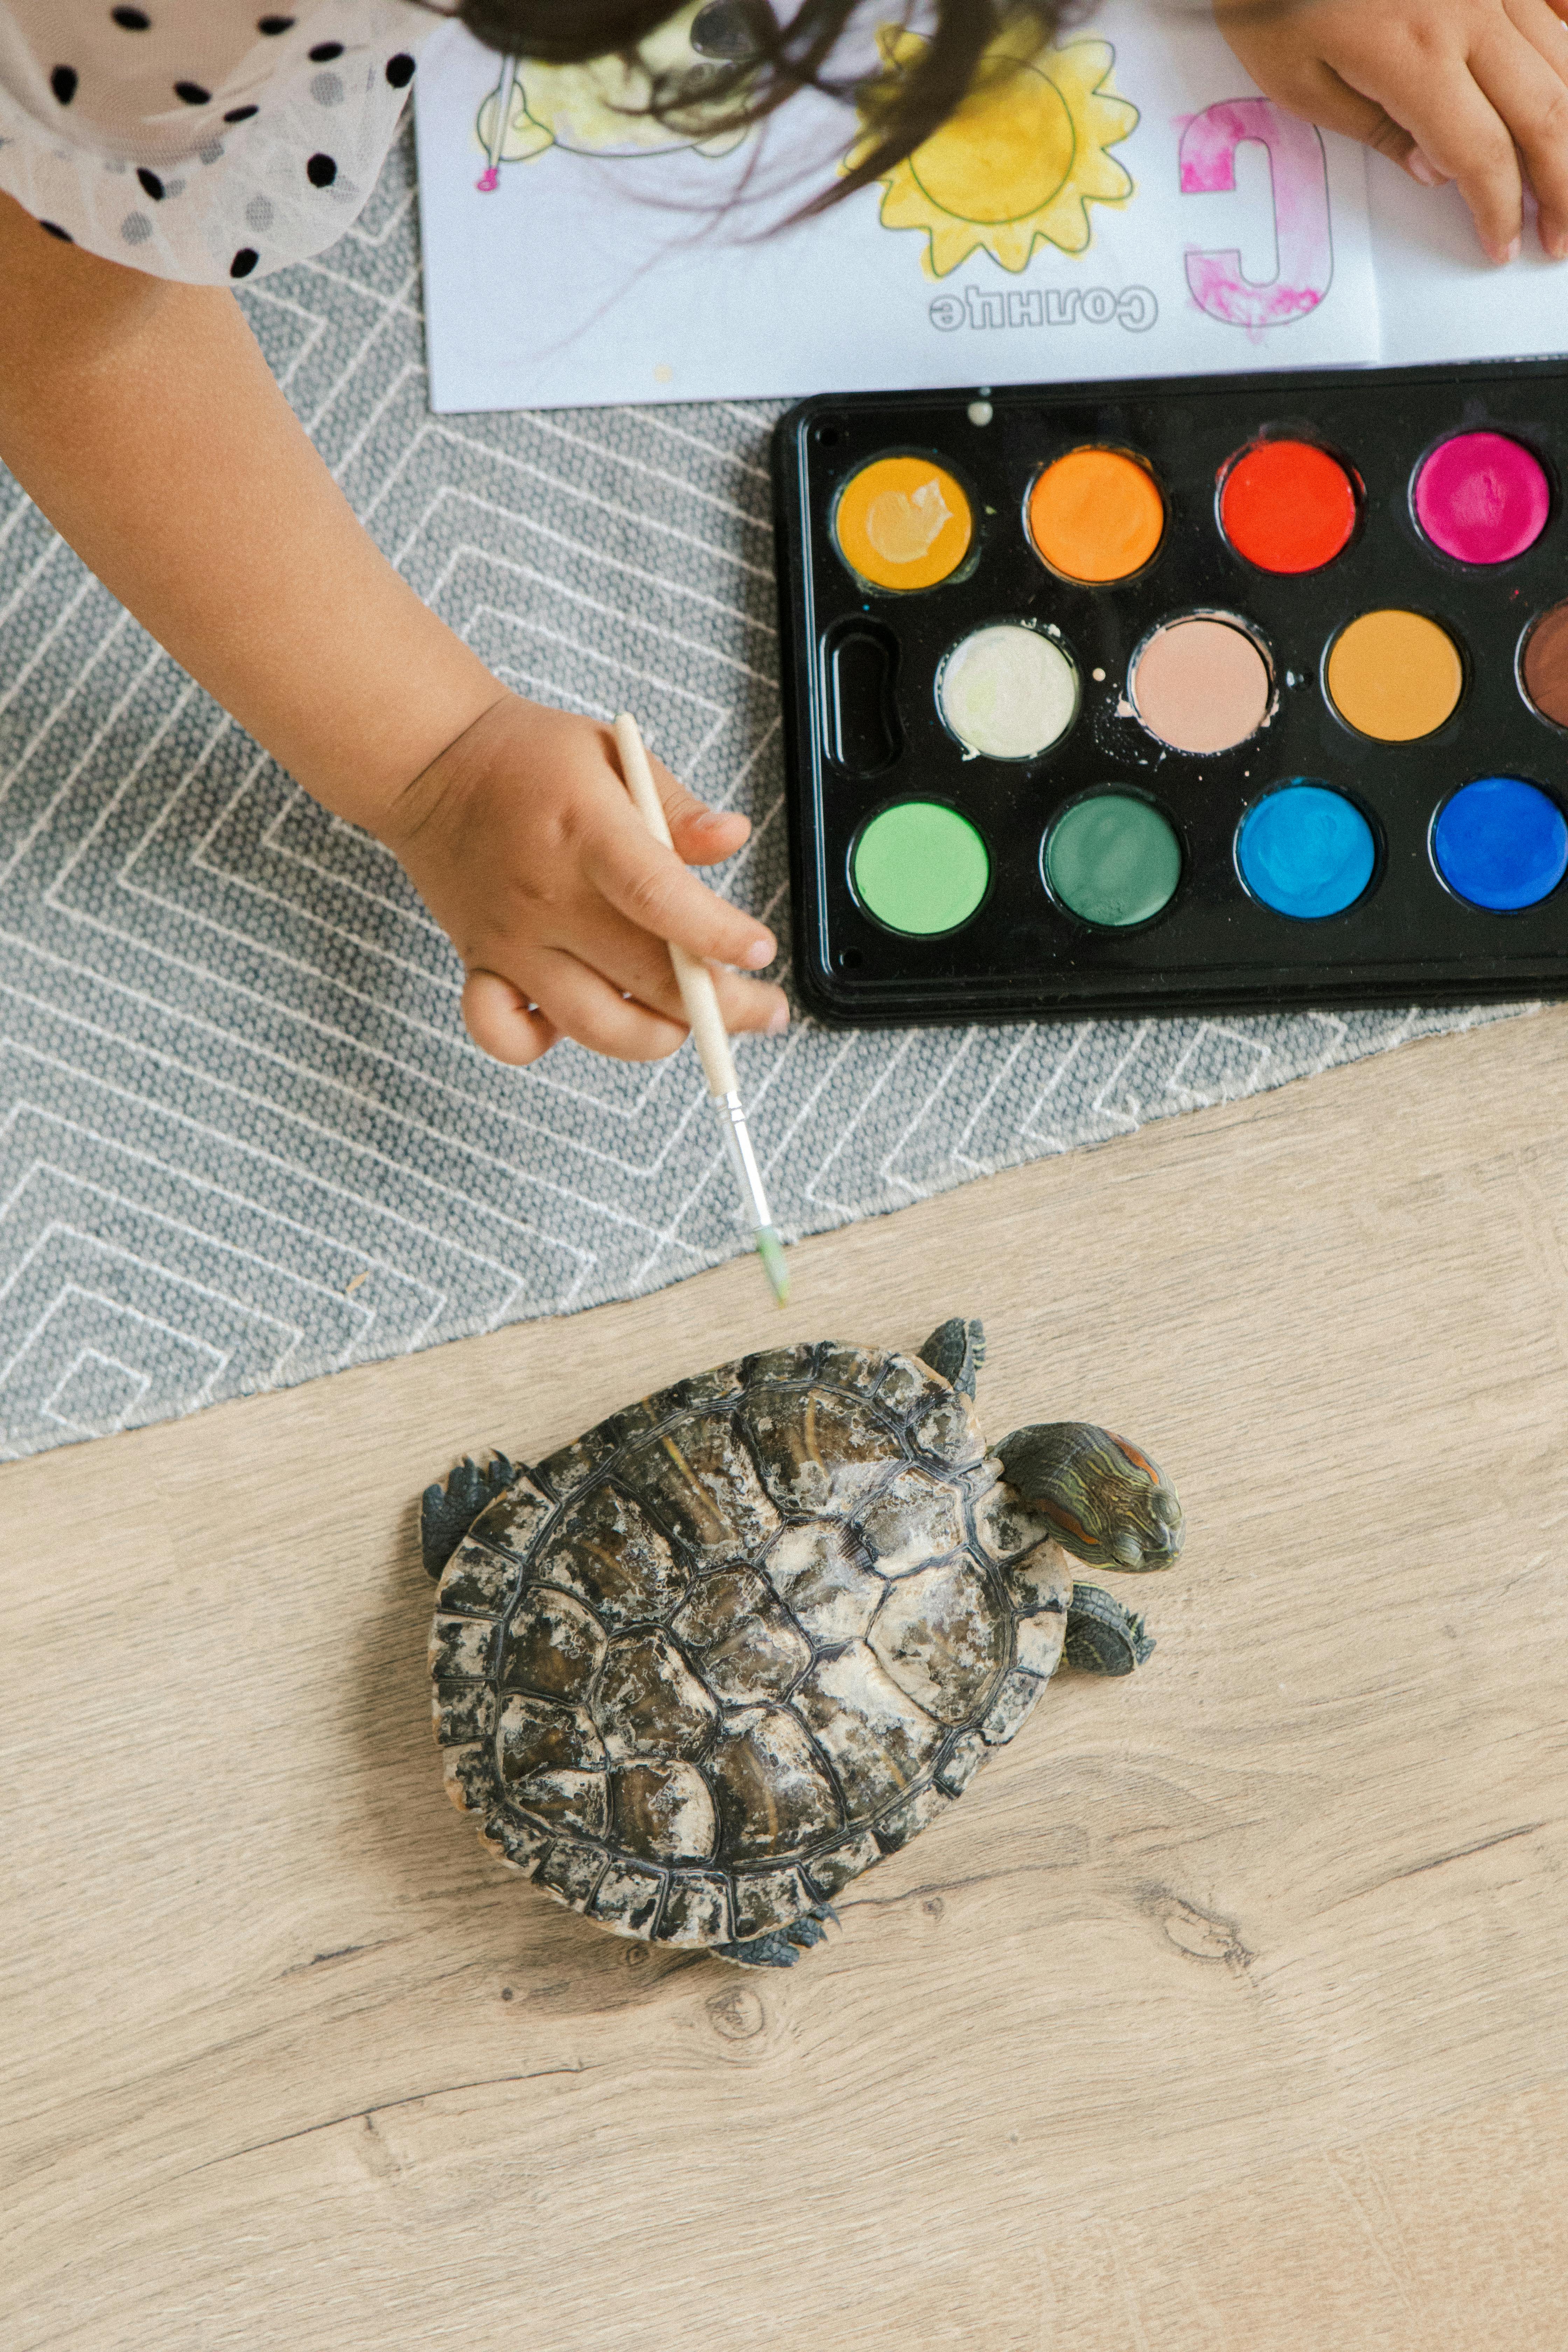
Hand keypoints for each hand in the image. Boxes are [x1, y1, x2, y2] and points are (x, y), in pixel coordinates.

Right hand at [380, 694, 788, 1064]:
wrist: (431, 764)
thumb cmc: (530, 760)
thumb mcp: (614, 752)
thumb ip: (678, 804)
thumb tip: (732, 838)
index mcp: (587, 833)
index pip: (658, 897)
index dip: (716, 934)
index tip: (761, 952)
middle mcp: (548, 897)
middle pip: (646, 977)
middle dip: (722, 1007)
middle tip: (764, 1010)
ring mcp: (512, 941)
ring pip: (594, 1024)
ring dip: (656, 1036)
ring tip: (689, 1021)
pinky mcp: (481, 966)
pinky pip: (508, 1037)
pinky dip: (545, 1045)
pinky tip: (583, 1021)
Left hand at [1214, 0, 1567, 261]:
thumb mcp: (1297, 78)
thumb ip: (1373, 128)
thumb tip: (1434, 170)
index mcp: (1416, 57)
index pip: (1481, 157)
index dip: (1498, 211)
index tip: (1501, 245)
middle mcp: (1469, 13)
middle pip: (1543, 114)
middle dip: (1559, 186)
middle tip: (1559, 235)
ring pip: (1561, 60)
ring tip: (1565, 177)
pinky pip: (1553, 1)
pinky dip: (1567, 43)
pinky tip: (1566, 81)